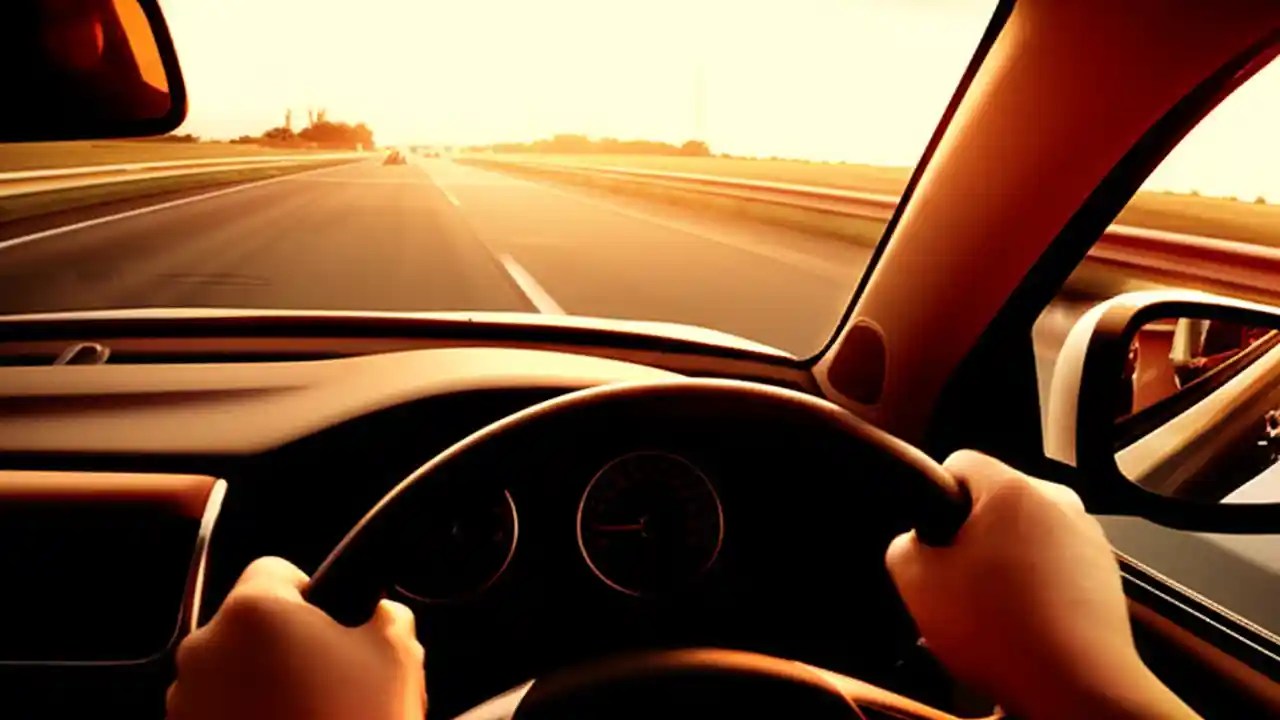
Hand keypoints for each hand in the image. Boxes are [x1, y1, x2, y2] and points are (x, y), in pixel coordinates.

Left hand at [166, 557, 425, 719]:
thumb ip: (381, 613)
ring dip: (261, 685)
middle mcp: (205, 649)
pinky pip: (219, 712)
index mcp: (255, 611)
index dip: (311, 595)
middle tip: (328, 680)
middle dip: (284, 645)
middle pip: (249, 624)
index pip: (276, 570)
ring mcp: (187, 701)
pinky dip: (245, 719)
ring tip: (308, 716)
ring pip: (231, 671)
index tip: (331, 626)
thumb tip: (373, 613)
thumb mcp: (398, 652)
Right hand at [886, 451, 1196, 719]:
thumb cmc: (1002, 631)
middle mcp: (1058, 501)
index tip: (932, 539)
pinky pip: (1053, 565)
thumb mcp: (917, 582)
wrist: (1076, 688)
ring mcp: (1088, 538)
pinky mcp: (1104, 574)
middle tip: (957, 584)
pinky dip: (1034, 587)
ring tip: (991, 611)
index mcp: (1013, 489)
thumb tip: (916, 543)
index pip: (959, 462)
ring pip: (1024, 535)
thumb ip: (903, 545)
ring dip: (1003, 563)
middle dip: (971, 537)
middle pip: (993, 504)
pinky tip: (1021, 623)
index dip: (935, 498)